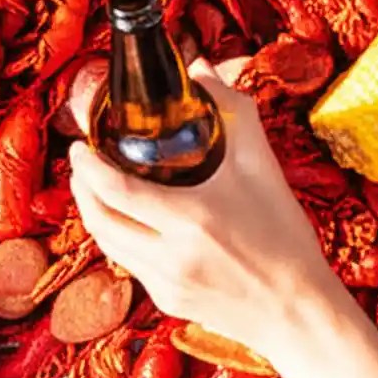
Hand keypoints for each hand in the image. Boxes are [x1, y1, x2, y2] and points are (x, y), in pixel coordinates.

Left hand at [64, 56, 331, 352]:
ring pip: (107, 243)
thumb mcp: (262, 165)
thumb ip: (230, 109)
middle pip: (99, 218)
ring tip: (95, 187)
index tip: (79, 146)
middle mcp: (171, 255)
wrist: (299, 310)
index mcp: (191, 218)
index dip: (87, 166)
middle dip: (81, 187)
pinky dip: (118, 237)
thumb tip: (199, 68)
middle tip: (81, 163)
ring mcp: (164, 282)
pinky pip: (127, 263)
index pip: (115, 189)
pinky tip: (126, 220)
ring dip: (93, 212)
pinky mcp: (166, 300)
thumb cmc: (284, 236)